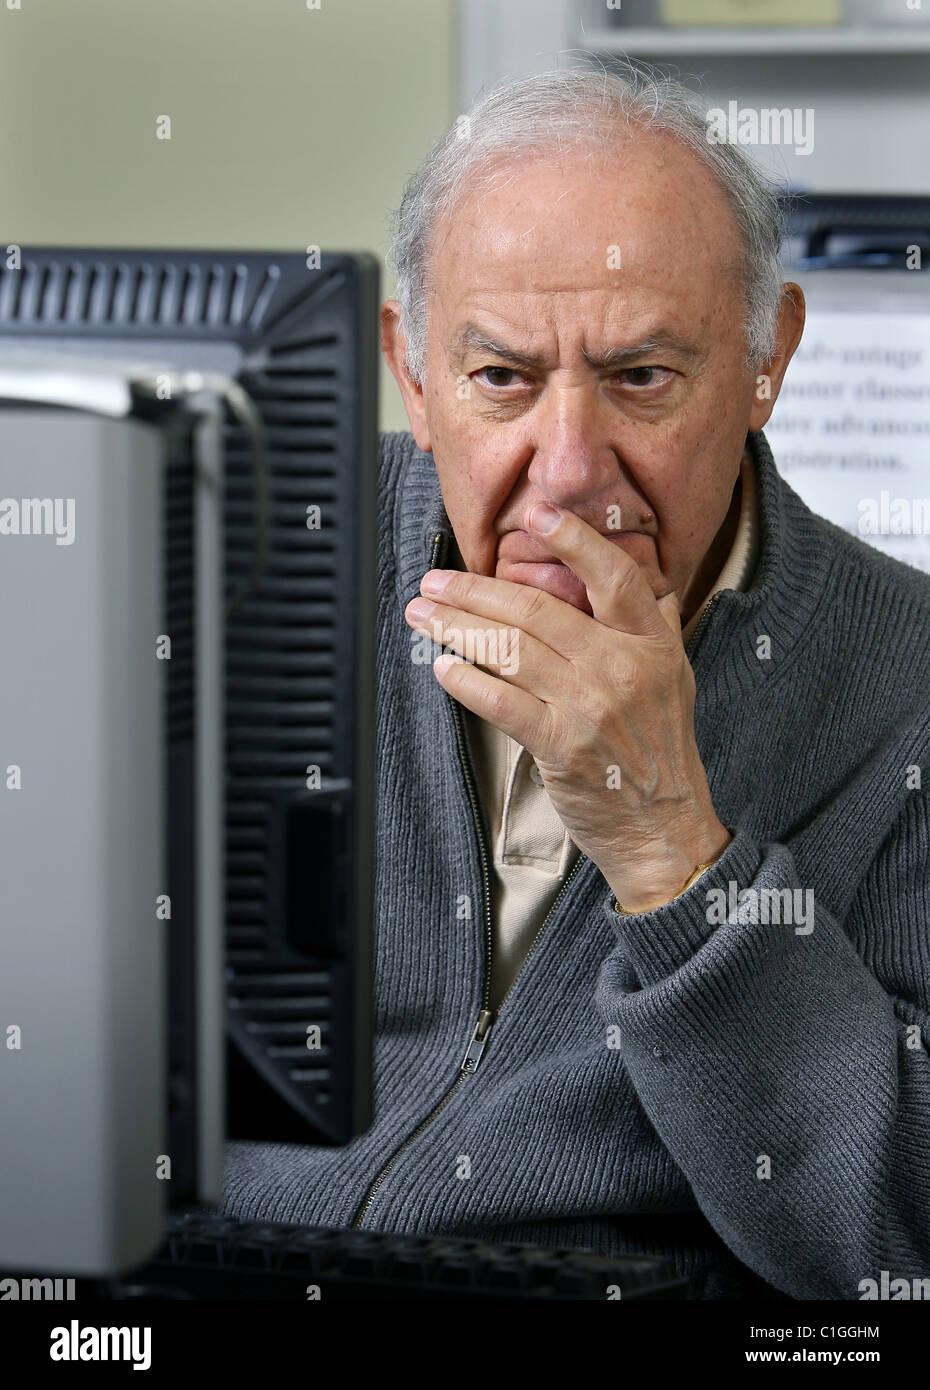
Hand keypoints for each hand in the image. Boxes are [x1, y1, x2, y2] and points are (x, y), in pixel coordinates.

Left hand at [404, 501, 731, 911]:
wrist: (665, 826)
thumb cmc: (661, 752)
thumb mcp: (674, 680)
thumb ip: (657, 630)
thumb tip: (652, 587)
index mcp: (651, 643)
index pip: (612, 575)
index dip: (573, 540)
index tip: (536, 513)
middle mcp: (621, 667)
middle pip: (537, 609)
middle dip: (475, 590)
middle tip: (435, 581)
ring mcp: (590, 706)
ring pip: (510, 649)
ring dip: (457, 628)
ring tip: (424, 616)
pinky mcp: (561, 745)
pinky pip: (502, 702)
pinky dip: (467, 682)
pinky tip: (443, 667)